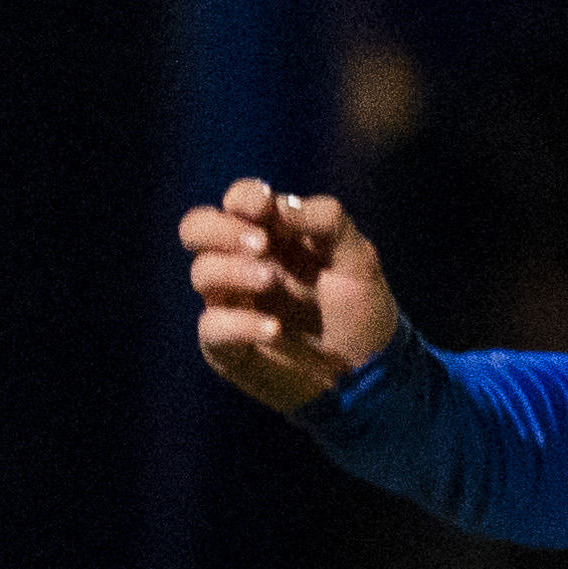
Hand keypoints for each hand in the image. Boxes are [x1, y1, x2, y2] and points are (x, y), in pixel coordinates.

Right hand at [182, 179, 400, 410]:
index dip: (244, 197)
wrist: (370, 371)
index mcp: (271, 236)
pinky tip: (274, 329)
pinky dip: (239, 323)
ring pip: (202, 272)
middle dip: (221, 229)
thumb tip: (281, 204)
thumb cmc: (362, 310)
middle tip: (261, 244)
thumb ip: (328, 221)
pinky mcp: (228, 345)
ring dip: (234, 270)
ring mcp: (231, 303)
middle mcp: (242, 264)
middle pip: (196, 229)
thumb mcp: (359, 259)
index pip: (237, 202)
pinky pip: (212, 326)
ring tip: (271, 281)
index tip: (265, 207)